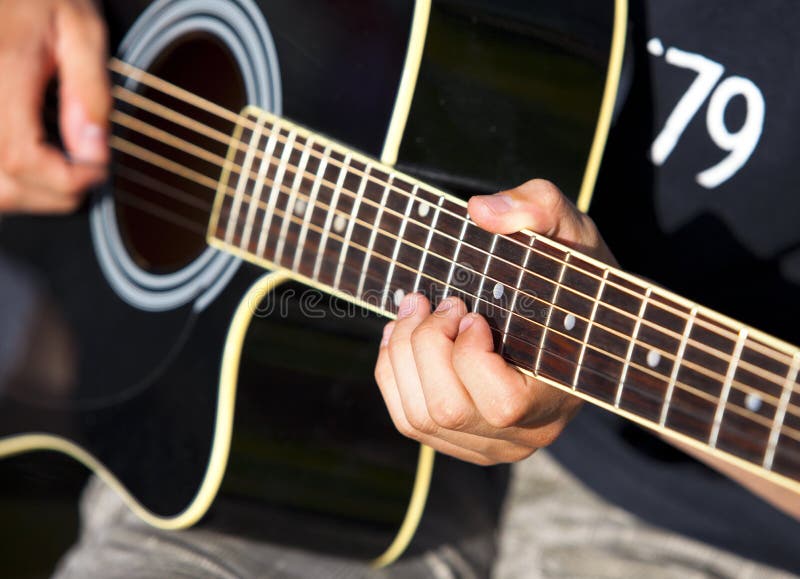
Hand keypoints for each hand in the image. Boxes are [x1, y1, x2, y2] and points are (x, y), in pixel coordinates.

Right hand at [0, 0, 109, 213]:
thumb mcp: (80, 27)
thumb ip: (90, 90)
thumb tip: (94, 149)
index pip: (22, 160)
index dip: (67, 179)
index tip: (98, 170)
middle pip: (1, 185)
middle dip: (52, 193)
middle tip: (85, 174)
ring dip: (26, 193)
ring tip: (61, 173)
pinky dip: (6, 180)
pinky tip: (32, 163)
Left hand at [374, 179, 616, 464]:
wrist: (572, 317)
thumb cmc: (572, 276)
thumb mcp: (570, 231)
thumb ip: (537, 208)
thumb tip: (480, 210)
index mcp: (560, 394)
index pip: (502, 404)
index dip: (470, 355)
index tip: (470, 310)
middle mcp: (526, 434)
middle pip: (447, 410)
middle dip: (425, 344)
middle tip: (436, 301)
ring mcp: (490, 444)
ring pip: (418, 418)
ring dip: (402, 355)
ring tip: (415, 310)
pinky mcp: (460, 439)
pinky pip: (407, 419)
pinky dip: (392, 373)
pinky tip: (402, 336)